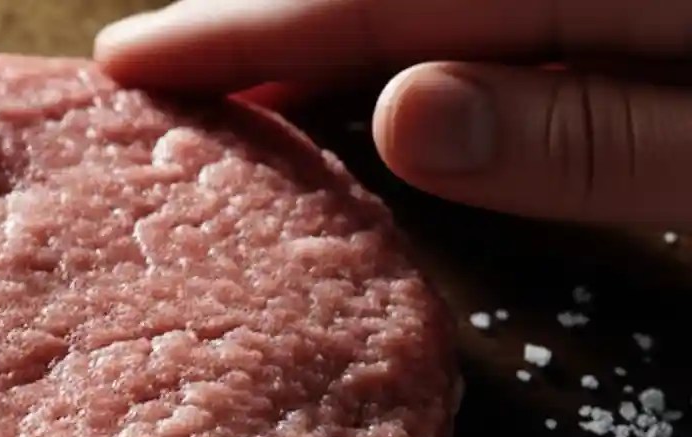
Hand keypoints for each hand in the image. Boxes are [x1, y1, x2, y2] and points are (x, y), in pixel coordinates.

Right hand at [95, 0, 691, 225]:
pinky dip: (378, 42)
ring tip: (226, 84)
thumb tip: (403, 117)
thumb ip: (581, 137)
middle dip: (252, 24)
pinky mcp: (594, 6)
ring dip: (308, 36)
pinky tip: (348, 81)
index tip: (128, 62)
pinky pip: (455, 16)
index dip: (239, 30)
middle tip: (147, 73)